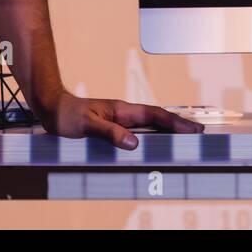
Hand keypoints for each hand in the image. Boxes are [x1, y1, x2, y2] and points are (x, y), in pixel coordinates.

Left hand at [43, 92, 203, 146]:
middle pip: (158, 118)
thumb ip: (110, 133)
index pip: (155, 115)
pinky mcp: (114, 126)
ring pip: (150, 124)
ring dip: (168, 129)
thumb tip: (134, 143)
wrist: (53, 108)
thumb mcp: (86, 125)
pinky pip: (140, 130)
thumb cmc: (67, 115)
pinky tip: (157, 141)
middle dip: (179, 125)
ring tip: (185, 137)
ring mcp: (121, 119)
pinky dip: (153, 134)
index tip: (193, 129)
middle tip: (199, 133)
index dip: (175, 123)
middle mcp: (125, 114)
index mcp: (122, 110)